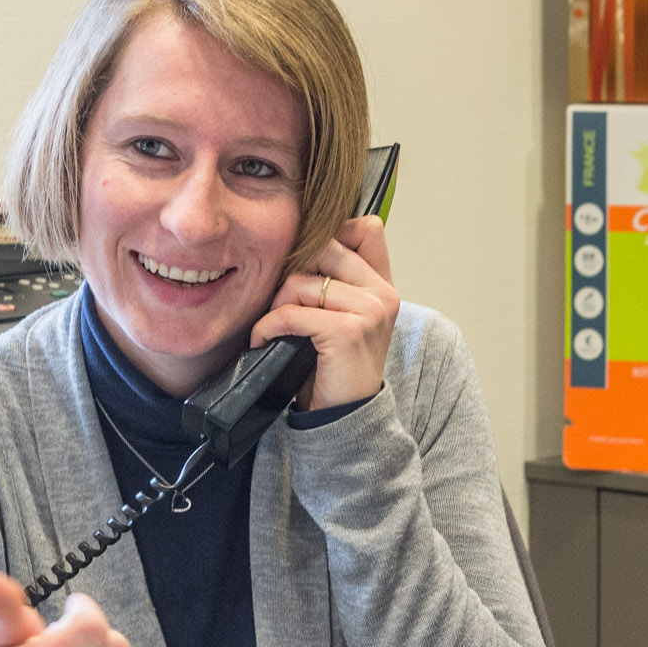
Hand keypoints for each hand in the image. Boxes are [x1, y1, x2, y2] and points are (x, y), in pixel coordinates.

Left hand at [248, 213, 395, 412]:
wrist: (344, 419)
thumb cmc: (334, 367)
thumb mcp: (343, 317)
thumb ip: (335, 280)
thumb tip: (295, 244)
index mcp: (383, 285)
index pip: (366, 227)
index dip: (331, 236)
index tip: (308, 268)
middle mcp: (383, 293)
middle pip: (323, 247)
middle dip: (293, 272)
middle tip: (282, 304)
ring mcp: (370, 311)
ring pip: (301, 281)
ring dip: (276, 304)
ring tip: (274, 328)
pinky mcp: (348, 331)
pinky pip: (290, 312)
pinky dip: (268, 326)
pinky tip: (264, 341)